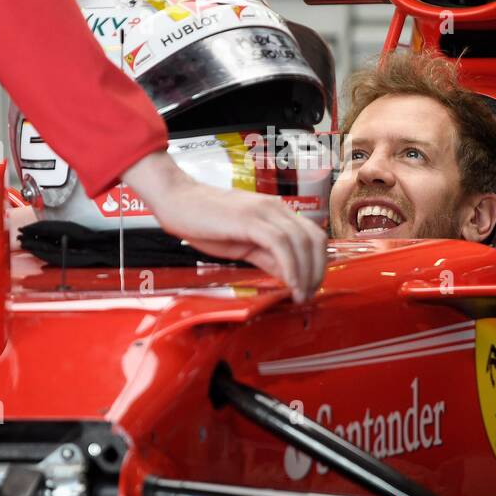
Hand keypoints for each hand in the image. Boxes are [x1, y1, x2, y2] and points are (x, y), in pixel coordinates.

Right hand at [123, 151, 326, 301]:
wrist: (176, 200)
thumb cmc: (204, 222)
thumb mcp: (243, 244)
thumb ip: (268, 257)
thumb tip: (289, 276)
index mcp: (276, 213)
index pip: (312, 236)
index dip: (319, 264)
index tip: (311, 288)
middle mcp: (275, 208)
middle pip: (315, 239)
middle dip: (317, 271)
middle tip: (308, 295)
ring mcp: (263, 211)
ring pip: (302, 241)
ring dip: (306, 273)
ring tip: (299, 295)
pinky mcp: (249, 219)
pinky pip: (280, 243)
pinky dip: (290, 266)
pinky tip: (289, 284)